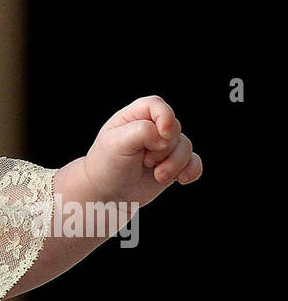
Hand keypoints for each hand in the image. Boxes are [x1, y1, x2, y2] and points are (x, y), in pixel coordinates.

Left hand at [82, 95, 202, 207]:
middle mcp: (152, 128)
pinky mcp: (172, 164)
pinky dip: (191, 170)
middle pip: (175, 129)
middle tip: (144, 162)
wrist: (106, 195)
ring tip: (157, 176)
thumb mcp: (117, 143)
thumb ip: (142, 131)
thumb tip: (165, 137)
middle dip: (163, 149)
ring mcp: (164, 147)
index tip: (162, 135)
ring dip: (174, 164)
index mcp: (136, 117)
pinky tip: (181, 179)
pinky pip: (193, 163)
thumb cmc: (106, 165)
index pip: (157, 105)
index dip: (165, 117)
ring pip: (186, 147)